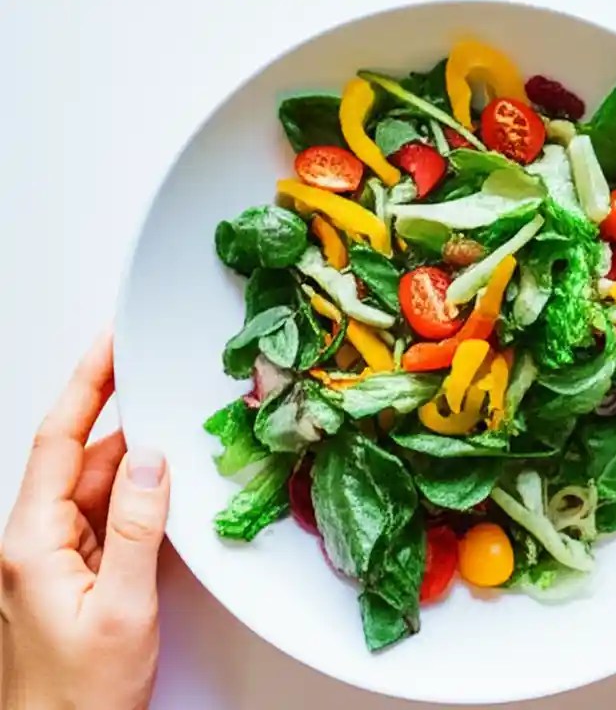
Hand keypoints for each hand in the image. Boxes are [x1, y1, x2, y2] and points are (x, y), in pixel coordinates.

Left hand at [1, 332, 170, 709]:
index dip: (86, 386)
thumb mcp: (122, 609)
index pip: (58, 442)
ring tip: (181, 445)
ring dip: (137, 467)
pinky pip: (106, 522)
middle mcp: (33, 544)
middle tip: (169, 388)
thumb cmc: (77, 696)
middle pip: (80, 461)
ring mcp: (51, 561)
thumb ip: (138, 529)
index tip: (111, 345)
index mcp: (30, 543)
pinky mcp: (72, 577)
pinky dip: (137, 503)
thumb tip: (153, 463)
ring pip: (96, 491)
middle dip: (126, 424)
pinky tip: (166, 499)